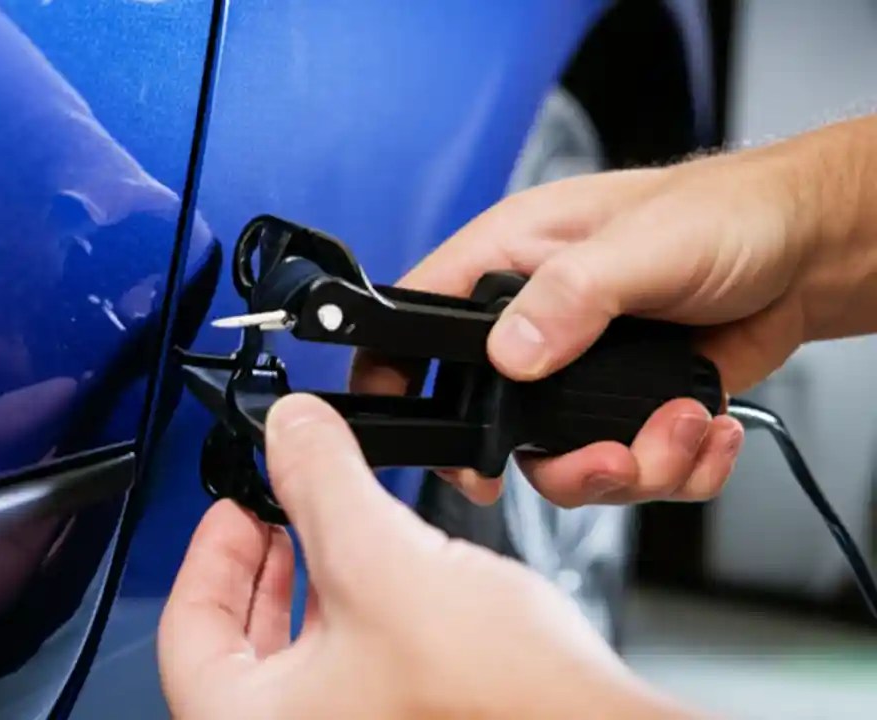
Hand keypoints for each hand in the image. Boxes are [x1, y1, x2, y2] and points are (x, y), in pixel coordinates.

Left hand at [159, 394, 695, 719]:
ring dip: (320, 587)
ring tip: (339, 531)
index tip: (238, 506)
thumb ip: (322, 481)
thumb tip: (291, 429)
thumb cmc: (496, 704)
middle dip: (269, 563)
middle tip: (283, 511)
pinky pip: (359, 677)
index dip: (209, 551)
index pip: (187, 629)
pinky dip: (366, 622)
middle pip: (244, 645)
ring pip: (305, 661)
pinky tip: (400, 579)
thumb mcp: (383, 561)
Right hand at [353, 117, 876, 506]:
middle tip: (603, 461)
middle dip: (555, 461)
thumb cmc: (731, 213)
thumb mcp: (644, 244)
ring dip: (630, 466)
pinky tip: (701, 426)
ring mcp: (577, 372)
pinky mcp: (625, 408)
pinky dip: (673, 467)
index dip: (404, 380)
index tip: (439, 439)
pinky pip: (624, 470)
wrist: (811, 254)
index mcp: (509, 260)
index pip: (419, 322)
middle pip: (489, 422)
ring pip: (560, 462)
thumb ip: (571, 295)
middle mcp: (534, 322)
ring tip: (680, 424)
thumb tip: (511, 350)